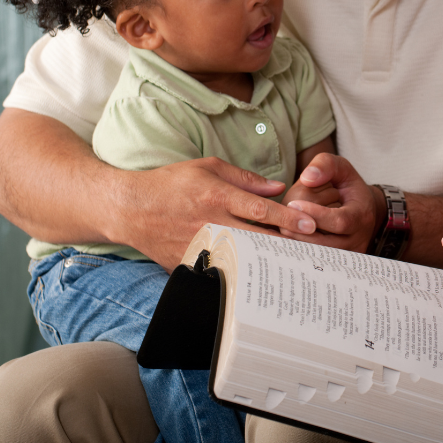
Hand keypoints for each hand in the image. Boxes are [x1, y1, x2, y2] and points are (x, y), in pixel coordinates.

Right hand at [120, 157, 310, 269]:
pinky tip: (261, 275)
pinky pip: (221, 270)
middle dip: (285, 243)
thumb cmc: (172, 183)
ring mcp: (198, 246)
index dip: (287, 217)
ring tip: (294, 263)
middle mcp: (209, 222)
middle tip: (312, 248)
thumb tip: (278, 187)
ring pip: (243, 257)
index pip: (259, 209)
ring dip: (268, 260)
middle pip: (256, 237)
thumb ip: (246, 178)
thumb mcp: (209, 168)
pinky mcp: (188, 264)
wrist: (130, 208)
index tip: (310, 223)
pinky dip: (242, 272)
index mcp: (216, 196)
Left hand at [277, 153, 382, 252]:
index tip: (293, 204)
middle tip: (278, 219)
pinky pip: (313, 262)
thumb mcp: (341, 168)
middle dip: (299, 231)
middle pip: (325, 243)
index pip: (339, 221)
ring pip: (316, 256)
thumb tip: (307, 178)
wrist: (360, 211)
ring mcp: (346, 255)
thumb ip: (325, 166)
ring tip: (278, 229)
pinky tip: (283, 241)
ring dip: (296, 244)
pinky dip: (297, 252)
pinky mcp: (335, 265)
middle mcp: (357, 240)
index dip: (316, 214)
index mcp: (362, 216)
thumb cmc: (346, 187)